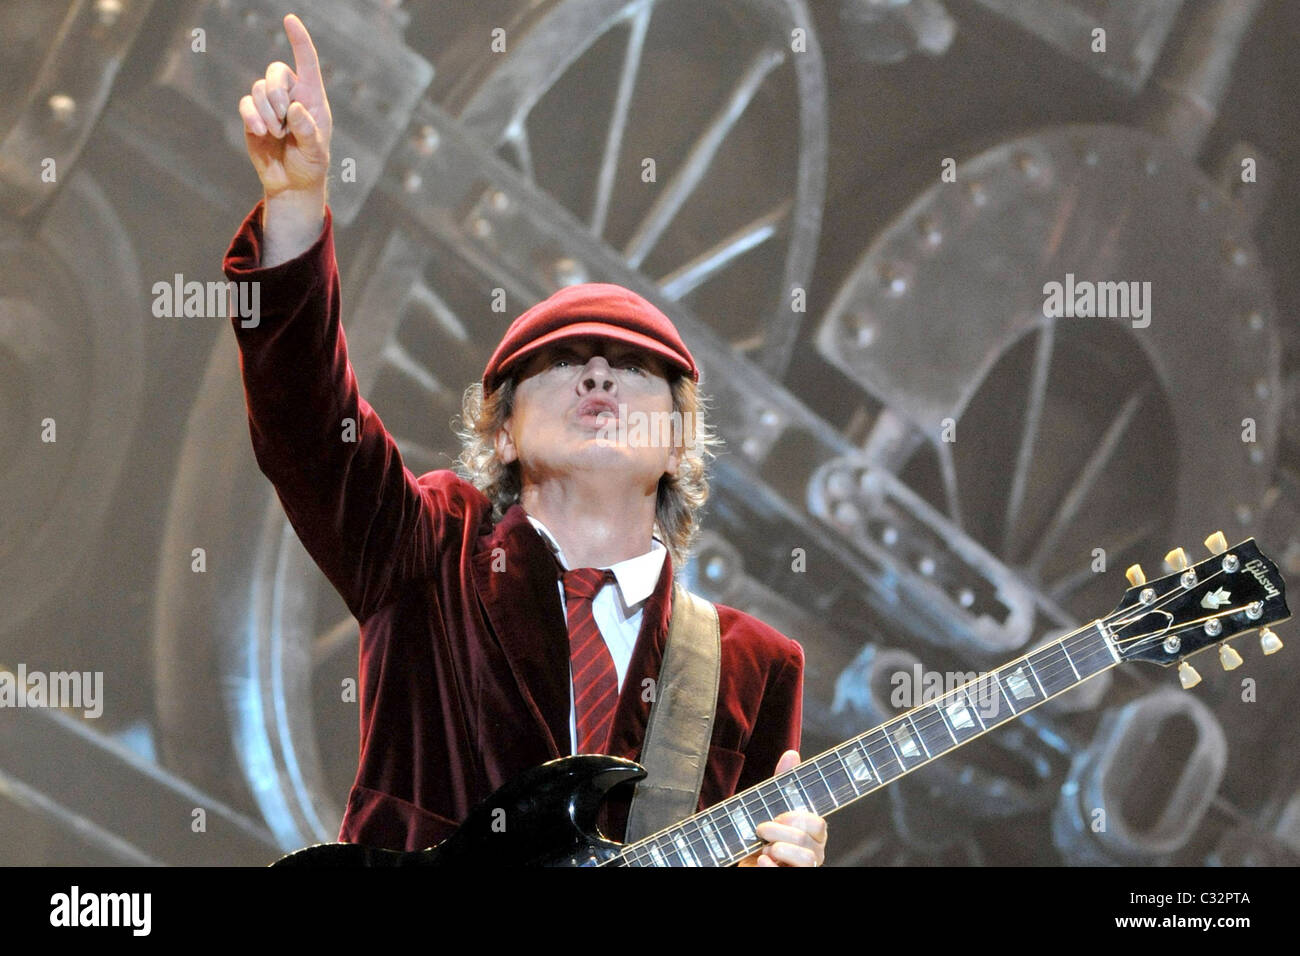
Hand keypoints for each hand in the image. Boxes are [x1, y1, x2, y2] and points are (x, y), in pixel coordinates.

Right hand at [238, 13, 332, 201]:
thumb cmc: (311, 165)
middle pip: (275, 72)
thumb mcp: (316, 152)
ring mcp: (270, 106)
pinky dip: (252, 117)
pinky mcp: (253, 117)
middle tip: (283, 121)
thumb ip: (308, 131)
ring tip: (277, 134)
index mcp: (312, 98)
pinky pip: (246, 104)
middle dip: (276, 93)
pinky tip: (262, 132)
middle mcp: (291, 96)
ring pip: (258, 89)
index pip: (307, 63)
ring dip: (266, 112)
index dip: (299, 40)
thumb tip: (295, 109)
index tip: (290, 20)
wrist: (292, 184)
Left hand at [738, 750, 827, 866]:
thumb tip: (792, 754)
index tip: (777, 815)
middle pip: (808, 839)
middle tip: (760, 829)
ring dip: (778, 849)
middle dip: (780, 831)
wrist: (748, 861)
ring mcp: (804, 868)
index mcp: (813, 834)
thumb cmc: (763, 835)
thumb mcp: (771, 807)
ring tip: (763, 848)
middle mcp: (814, 853)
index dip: (796, 817)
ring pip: (806, 859)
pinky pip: (788, 874)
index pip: (818, 824)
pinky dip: (771, 866)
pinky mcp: (791, 876)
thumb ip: (782, 785)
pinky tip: (760, 860)